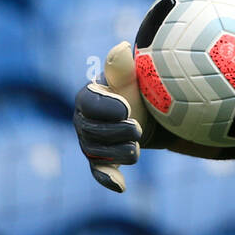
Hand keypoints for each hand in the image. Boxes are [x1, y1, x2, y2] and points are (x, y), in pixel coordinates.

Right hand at [73, 41, 166, 192]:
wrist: (150, 114)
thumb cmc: (138, 90)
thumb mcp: (133, 76)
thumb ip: (123, 66)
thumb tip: (120, 49)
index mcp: (88, 97)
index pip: (89, 103)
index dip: (106, 107)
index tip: (126, 108)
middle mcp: (83, 121)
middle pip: (93, 131)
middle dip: (117, 132)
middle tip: (138, 128)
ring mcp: (90, 143)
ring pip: (98, 153)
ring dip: (120, 152)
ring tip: (138, 147)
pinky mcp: (100, 161)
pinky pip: (98, 172)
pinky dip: (108, 179)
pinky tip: (120, 186)